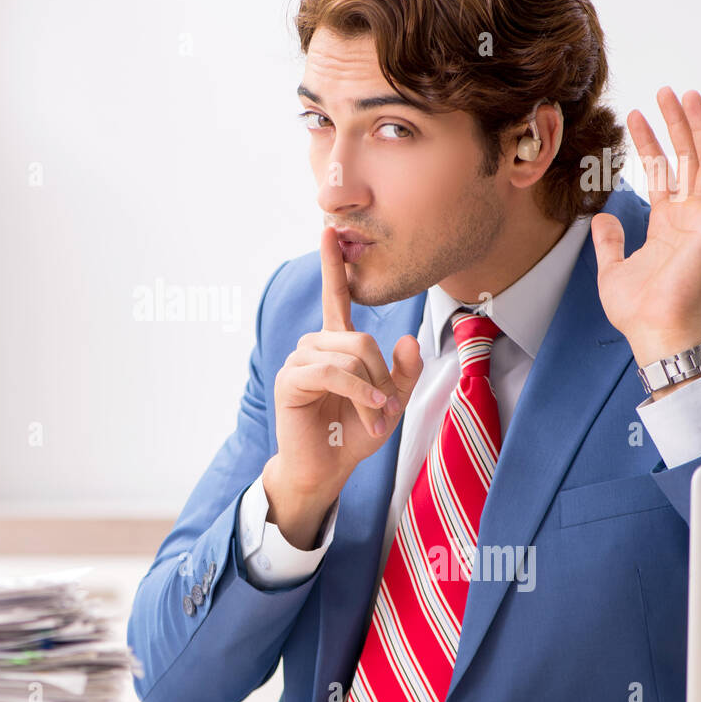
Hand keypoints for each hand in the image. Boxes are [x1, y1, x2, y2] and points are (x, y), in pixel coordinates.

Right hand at [264, 227, 422, 547]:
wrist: (327, 470)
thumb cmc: (353, 434)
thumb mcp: (390, 403)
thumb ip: (404, 373)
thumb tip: (410, 340)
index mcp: (335, 346)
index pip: (335, 297)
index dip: (332, 265)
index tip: (328, 231)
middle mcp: (314, 347)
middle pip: (360, 338)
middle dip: (382, 376)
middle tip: (387, 410)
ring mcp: (299, 362)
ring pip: (350, 355)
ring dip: (371, 390)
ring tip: (376, 418)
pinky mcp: (290, 380)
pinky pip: (330, 371)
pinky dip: (357, 391)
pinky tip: (368, 412)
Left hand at [590, 87, 700, 376]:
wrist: (653, 332)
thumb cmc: (638, 310)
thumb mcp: (611, 268)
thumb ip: (609, 241)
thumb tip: (603, 216)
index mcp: (667, 225)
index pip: (661, 172)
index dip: (650, 143)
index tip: (636, 117)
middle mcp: (688, 218)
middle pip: (686, 159)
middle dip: (676, 124)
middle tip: (666, 92)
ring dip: (698, 129)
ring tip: (685, 96)